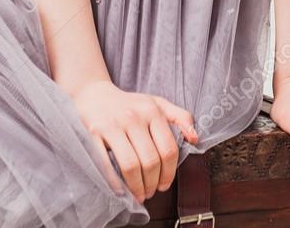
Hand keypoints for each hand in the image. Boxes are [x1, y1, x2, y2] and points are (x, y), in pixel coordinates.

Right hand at [72, 80, 198, 203]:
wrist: (94, 95)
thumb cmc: (130, 105)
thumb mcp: (157, 104)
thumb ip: (180, 117)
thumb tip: (195, 139)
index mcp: (152, 110)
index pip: (168, 149)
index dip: (169, 173)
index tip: (165, 185)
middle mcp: (133, 117)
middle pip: (150, 161)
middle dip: (153, 183)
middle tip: (150, 192)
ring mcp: (113, 125)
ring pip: (131, 165)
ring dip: (137, 187)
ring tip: (139, 194)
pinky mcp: (94, 133)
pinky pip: (106, 164)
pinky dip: (115, 182)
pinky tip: (121, 190)